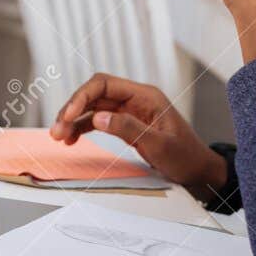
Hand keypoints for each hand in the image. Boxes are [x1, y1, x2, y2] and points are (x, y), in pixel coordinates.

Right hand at [50, 73, 225, 189]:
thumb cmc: (185, 157)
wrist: (198, 170)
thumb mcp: (159, 145)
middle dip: (72, 109)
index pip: (104, 84)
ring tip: (58, 136)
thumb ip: (129, 128)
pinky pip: (97, 120)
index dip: (82, 97)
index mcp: (145, 96)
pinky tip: (70, 139)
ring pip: (92, 107)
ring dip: (73, 120)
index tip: (67, 115)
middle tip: (56, 130)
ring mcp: (129, 110)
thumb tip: (98, 117)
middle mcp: (134, 99)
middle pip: (94, 94)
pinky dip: (82, 128)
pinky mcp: (125, 123)